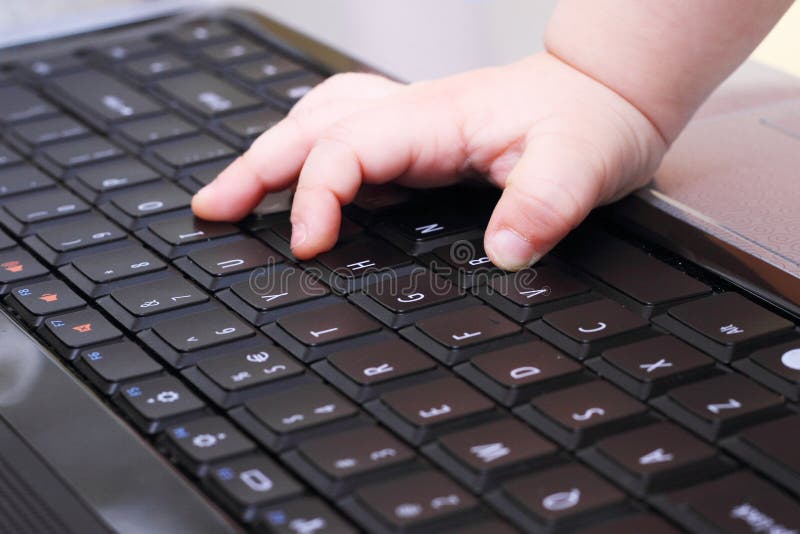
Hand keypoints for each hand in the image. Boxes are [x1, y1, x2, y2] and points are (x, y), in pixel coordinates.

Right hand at [191, 52, 666, 269]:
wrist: (606, 98)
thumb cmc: (592, 123)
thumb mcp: (583, 165)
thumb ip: (543, 205)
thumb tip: (503, 255)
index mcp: (436, 117)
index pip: (348, 147)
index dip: (316, 195)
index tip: (307, 247)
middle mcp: (412, 116)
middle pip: (311, 129)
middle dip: (254, 169)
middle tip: (210, 211)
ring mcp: (410, 127)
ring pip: (318, 127)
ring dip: (270, 157)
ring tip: (233, 197)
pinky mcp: (416, 142)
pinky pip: (344, 142)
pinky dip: (307, 161)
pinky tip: (300, 188)